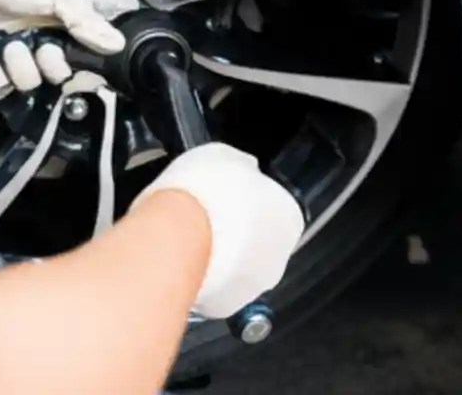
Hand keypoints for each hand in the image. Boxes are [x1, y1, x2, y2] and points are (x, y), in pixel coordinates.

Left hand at [0, 0, 124, 90]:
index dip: (81, 60)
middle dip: (49, 63)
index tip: (80, 59)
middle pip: (55, 73)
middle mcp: (34, 34)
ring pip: (25, 81)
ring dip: (16, 63)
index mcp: (57, 15)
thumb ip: (86, 21)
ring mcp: (6, 48)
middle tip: (40, 46)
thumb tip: (117, 43)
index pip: (80, 51)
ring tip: (4, 41)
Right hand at [132, 143, 304, 318]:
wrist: (174, 235)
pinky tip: (182, 262)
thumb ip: (241, 166)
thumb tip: (241, 167)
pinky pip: (214, 290)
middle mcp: (278, 253)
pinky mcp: (225, 305)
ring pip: (237, 269)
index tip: (226, 196)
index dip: (246, 200)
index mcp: (287, 214)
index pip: (273, 206)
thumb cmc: (200, 195)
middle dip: (233, 232)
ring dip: (219, 257)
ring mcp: (253, 284)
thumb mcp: (224, 156)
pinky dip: (202, 278)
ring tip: (188, 239)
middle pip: (257, 241)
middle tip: (204, 217)